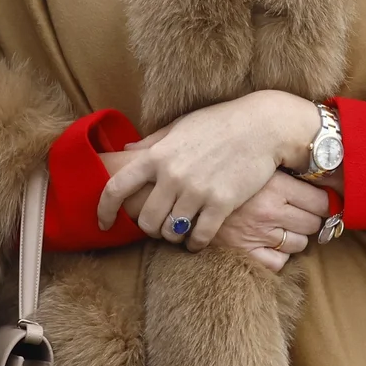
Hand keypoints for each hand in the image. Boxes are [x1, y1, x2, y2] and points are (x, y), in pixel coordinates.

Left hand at [97, 92, 320, 251]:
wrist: (262, 126)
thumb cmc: (220, 122)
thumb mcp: (180, 126)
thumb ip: (152, 142)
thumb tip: (127, 150)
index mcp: (157, 155)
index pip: (116, 187)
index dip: (104, 210)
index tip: (103, 223)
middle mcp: (172, 175)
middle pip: (146, 220)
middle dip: (150, 228)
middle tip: (159, 226)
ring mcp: (197, 191)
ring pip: (171, 232)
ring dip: (173, 236)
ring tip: (179, 231)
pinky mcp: (222, 203)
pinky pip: (199, 236)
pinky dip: (195, 243)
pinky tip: (197, 240)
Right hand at [214, 171, 329, 270]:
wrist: (185, 195)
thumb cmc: (224, 176)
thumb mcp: (255, 165)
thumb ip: (284, 170)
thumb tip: (324, 178)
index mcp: (275, 186)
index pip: (321, 201)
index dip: (323, 203)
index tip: (319, 202)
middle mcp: (270, 211)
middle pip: (313, 224)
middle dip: (308, 220)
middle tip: (296, 213)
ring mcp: (259, 234)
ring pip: (299, 244)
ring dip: (294, 237)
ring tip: (280, 227)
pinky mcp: (246, 253)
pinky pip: (279, 262)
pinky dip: (278, 256)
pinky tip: (269, 244)